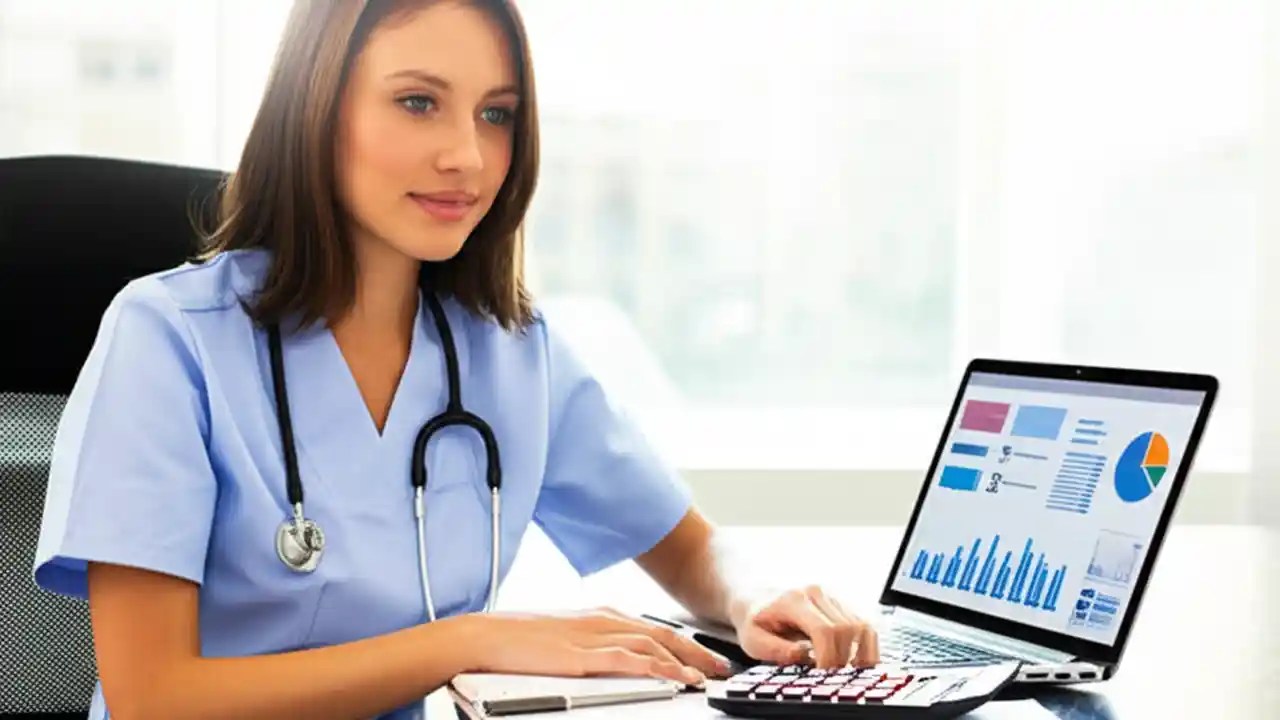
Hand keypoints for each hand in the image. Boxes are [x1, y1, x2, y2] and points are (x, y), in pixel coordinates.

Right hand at [459, 607, 734, 685]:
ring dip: (685, 660)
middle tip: (719, 667)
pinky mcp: (584, 655)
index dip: (682, 642)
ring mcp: (594, 636)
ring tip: (707, 676)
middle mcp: (602, 620)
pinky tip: (678, 679)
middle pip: (661, 633)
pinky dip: (660, 668)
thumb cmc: (515, 641)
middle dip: (694, 650)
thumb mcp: (561, 638)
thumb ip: (588, 644)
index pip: (651, 627)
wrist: (484, 637)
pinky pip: (632, 661)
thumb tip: (609, 658)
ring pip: (653, 645)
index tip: (702, 656)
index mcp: (598, 615)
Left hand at [731, 585, 878, 668]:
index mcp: (793, 600)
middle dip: (844, 659)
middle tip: (832, 677)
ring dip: (860, 653)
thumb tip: (805, 656)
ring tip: (847, 672)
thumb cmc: (756, 620)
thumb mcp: (753, 639)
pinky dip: (866, 645)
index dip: (829, 658)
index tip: (822, 676)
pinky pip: (865, 624)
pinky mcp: (842, 603)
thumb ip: (776, 649)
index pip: (824, 629)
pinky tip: (855, 661)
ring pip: (862, 625)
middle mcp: (817, 592)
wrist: (757, 597)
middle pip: (847, 628)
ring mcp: (833, 596)